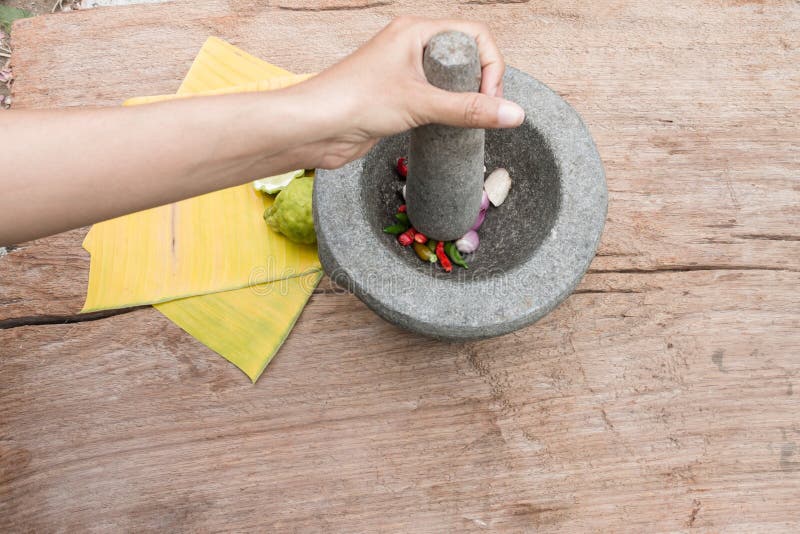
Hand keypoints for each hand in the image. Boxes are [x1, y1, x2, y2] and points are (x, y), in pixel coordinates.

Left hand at [287, 16, 524, 168]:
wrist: (312, 128)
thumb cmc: (354, 102)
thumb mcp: (420, 103)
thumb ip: (469, 110)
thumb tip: (514, 114)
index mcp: (415, 31)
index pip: (473, 34)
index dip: (491, 64)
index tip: (491, 98)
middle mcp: (410, 47)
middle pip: (464, 56)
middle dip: (479, 83)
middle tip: (480, 112)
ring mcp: (403, 73)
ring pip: (449, 81)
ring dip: (463, 101)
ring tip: (466, 124)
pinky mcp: (397, 99)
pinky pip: (434, 100)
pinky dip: (446, 114)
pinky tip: (448, 131)